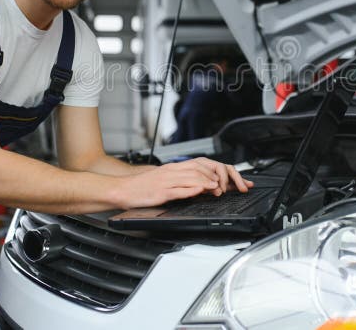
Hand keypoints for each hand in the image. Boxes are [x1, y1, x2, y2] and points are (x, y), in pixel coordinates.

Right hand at [115, 159, 252, 208]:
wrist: (123, 189)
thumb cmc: (145, 187)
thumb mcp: (169, 181)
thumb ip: (186, 182)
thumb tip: (206, 187)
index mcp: (177, 167)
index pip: (203, 164)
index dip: (220, 171)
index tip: (232, 181)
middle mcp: (174, 171)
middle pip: (201, 168)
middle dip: (217, 178)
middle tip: (227, 188)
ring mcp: (167, 180)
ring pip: (192, 177)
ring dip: (207, 183)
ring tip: (218, 190)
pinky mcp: (161, 192)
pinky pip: (178, 189)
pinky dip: (191, 190)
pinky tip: (199, 192)